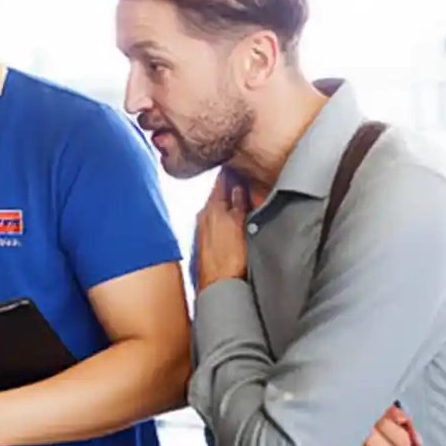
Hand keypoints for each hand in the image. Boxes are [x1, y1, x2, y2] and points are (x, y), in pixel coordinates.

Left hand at [196, 169, 249, 291]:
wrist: (219, 285)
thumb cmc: (230, 259)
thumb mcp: (240, 226)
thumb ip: (238, 205)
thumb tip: (237, 187)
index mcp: (211, 208)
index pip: (221, 181)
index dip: (230, 170)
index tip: (237, 160)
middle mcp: (203, 216)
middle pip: (217, 192)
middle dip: (229, 183)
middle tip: (242, 172)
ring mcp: (203, 228)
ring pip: (216, 205)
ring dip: (227, 198)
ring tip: (241, 192)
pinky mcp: (205, 241)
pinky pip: (216, 218)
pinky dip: (224, 212)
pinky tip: (233, 216)